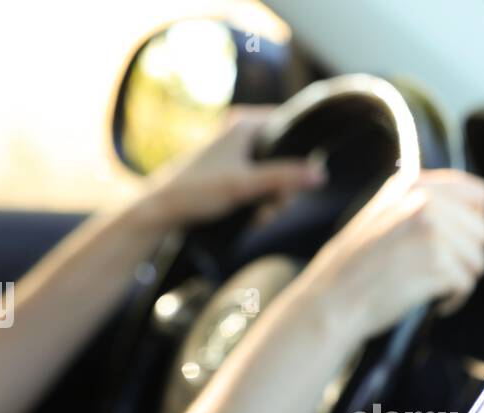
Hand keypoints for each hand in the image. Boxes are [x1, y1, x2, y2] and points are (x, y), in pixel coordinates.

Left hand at [138, 106, 324, 227]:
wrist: (162, 210)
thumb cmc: (197, 190)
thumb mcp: (244, 185)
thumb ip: (284, 178)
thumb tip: (321, 174)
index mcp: (245, 123)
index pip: (289, 124)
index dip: (300, 151)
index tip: (299, 177)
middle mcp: (242, 134)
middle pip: (285, 157)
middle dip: (283, 187)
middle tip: (273, 205)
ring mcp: (238, 155)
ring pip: (274, 176)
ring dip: (272, 200)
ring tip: (258, 215)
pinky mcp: (233, 175)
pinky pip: (260, 186)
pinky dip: (259, 203)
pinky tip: (252, 218)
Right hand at [299, 169, 483, 341]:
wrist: (333, 297)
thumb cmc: (358, 264)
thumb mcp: (385, 213)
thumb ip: (423, 204)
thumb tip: (471, 215)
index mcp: (415, 184)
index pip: (479, 194)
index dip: (476, 222)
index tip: (463, 241)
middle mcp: (426, 202)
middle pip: (483, 232)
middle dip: (469, 257)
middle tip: (445, 272)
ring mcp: (432, 232)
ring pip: (478, 260)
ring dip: (462, 279)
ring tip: (437, 288)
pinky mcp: (436, 264)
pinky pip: (466, 284)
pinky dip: (454, 299)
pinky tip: (436, 302)